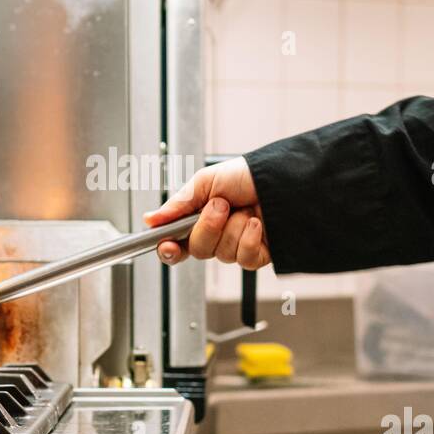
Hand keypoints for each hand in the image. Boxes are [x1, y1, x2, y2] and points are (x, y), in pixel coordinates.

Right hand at [143, 156, 269, 269]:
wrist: (283, 178)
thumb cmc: (247, 174)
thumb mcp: (206, 182)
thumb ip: (178, 204)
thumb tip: (151, 219)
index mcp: (200, 218)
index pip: (177, 243)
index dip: (169, 248)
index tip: (167, 244)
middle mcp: (217, 234)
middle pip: (198, 250)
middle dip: (208, 227)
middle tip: (221, 205)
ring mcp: (237, 245)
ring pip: (222, 254)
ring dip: (233, 228)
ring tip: (244, 209)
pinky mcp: (258, 254)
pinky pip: (245, 259)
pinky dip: (249, 238)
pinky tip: (256, 223)